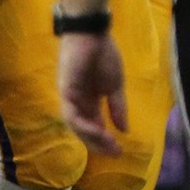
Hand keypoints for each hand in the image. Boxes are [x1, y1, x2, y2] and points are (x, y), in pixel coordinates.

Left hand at [58, 30, 126, 155]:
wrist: (93, 35)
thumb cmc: (103, 55)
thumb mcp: (115, 86)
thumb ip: (117, 108)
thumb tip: (124, 130)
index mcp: (88, 101)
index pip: (94, 126)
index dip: (105, 140)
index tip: (120, 151)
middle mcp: (77, 103)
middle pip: (84, 130)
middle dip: (99, 144)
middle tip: (115, 153)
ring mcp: (69, 98)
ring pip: (76, 126)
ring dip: (92, 138)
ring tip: (109, 145)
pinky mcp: (65, 91)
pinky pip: (72, 115)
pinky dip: (85, 125)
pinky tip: (100, 132)